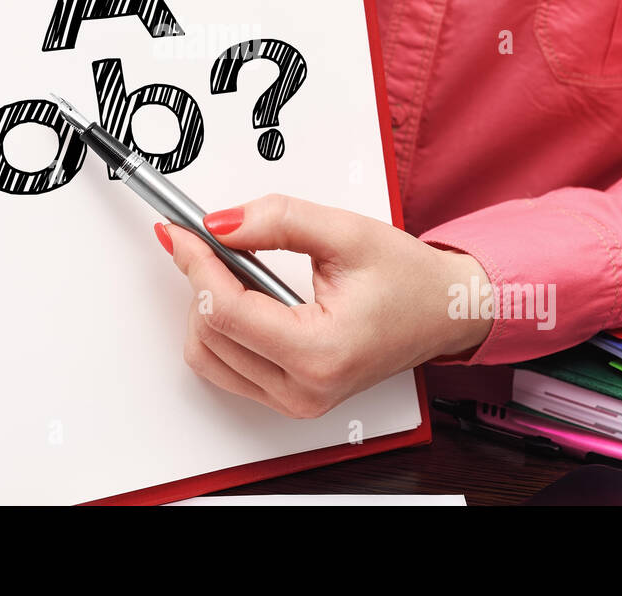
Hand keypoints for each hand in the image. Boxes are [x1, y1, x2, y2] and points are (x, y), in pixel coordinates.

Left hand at [156, 194, 493, 418]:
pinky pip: (225, 366)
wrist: (443, 312)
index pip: (225, 312)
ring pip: (207, 355)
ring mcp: (294, 401)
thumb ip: (277, 220)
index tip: (179, 231)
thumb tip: (218, 225)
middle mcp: (304, 390)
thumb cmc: (409, 280)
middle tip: (209, 238)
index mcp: (321, 353)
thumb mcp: (345, 232)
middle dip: (200, 279)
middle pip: (208, 334)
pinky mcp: (288, 398)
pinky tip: (242, 294)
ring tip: (234, 267)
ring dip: (206, 306)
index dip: (194, 264)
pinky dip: (220, 327)